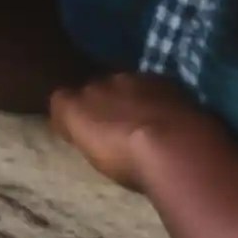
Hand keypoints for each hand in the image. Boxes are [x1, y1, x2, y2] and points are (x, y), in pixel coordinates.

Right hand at [49, 74, 226, 189]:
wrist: (175, 146)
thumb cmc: (123, 158)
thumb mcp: (90, 154)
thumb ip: (82, 132)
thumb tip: (79, 124)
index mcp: (74, 102)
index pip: (63, 99)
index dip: (70, 114)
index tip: (78, 131)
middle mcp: (102, 82)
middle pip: (96, 88)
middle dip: (103, 102)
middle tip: (113, 126)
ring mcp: (137, 79)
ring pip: (127, 85)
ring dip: (132, 99)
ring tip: (143, 123)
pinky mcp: (170, 82)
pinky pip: (156, 88)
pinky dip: (158, 100)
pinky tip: (167, 120)